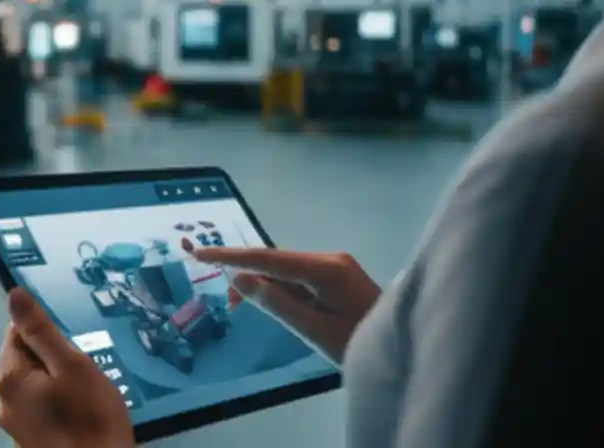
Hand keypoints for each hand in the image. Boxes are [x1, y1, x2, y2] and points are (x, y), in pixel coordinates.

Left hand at [0, 288, 134, 447]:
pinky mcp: (26, 441)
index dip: (47, 337)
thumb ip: (41, 330)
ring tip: (84, 396)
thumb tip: (13, 294)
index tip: (72, 353)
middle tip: (83, 376)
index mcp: (9, 377)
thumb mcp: (72, 366)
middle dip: (52, 360)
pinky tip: (77, 415)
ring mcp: (12, 425)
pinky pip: (37, 407)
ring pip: (32, 384)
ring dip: (55, 382)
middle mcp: (2, 400)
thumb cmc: (91, 419)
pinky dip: (55, 404)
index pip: (16, 333)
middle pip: (23, 359)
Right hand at [194, 247, 381, 363]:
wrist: (403, 351)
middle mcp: (330, 259)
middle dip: (246, 275)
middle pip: (277, 261)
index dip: (231, 257)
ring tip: (242, 308)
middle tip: (225, 300)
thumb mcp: (313, 330)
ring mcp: (335, 267)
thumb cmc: (358, 343)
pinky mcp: (338, 279)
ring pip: (287, 271)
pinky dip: (281, 290)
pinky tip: (270, 303)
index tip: (200, 253)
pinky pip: (300, 279)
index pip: (268, 257)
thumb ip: (276, 303)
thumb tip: (241, 279)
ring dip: (263, 285)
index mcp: (325, 268)